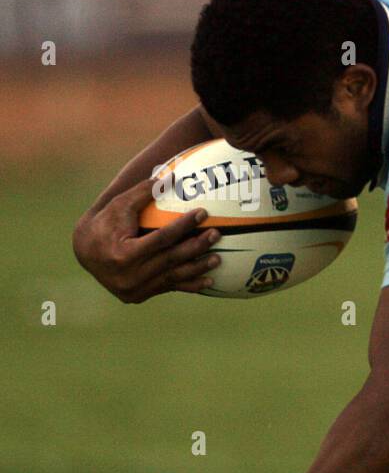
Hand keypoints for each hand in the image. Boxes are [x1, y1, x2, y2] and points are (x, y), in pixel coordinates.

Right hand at [72, 179, 220, 302]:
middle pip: (171, 259)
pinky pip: (170, 288)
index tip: (203, 213)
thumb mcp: (119, 206)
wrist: (85, 253)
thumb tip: (170, 177)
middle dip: (197, 247)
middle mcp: (130, 275)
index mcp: (124, 254)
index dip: (184, 225)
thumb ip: (143, 193)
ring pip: (173, 277)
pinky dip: (190, 285)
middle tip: (216, 234)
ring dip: (198, 268)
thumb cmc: (104, 224)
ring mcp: (135, 288)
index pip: (162, 238)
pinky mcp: (140, 295)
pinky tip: (209, 280)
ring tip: (219, 258)